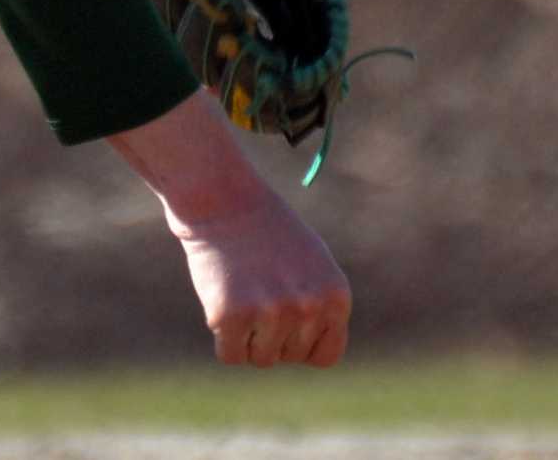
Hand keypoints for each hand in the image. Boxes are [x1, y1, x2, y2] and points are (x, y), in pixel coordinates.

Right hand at [165, 188, 350, 367]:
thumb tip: (317, 352)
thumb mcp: (312, 263)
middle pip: (289, 357)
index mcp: (335, 296)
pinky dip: (221, 335)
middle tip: (257, 288)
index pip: (325, 356)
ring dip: (246, 335)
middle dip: (271, 333)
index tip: (285, 318)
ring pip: (260, 359)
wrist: (224, 198)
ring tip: (241, 289)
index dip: (302, 343)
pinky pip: (229, 354)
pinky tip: (221, 296)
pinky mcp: (231, 315)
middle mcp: (308, 307)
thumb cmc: (267, 229)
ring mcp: (270, 312)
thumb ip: (322, 307)